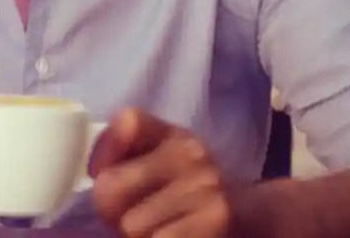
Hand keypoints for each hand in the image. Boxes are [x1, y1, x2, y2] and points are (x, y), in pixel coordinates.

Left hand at [88, 108, 233, 237]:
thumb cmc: (193, 193)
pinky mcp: (216, 221)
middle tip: (130, 216)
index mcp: (174, 135)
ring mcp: (206, 189)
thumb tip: (93, 173)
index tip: (102, 174)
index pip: (126, 122)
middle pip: (111, 188)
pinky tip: (173, 237)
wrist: (256, 219)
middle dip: (111, 211)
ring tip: (157, 230)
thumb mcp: (166, 161)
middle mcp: (192, 154)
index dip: (103, 153)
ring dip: (137, 237)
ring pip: (131, 226)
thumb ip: (125, 155)